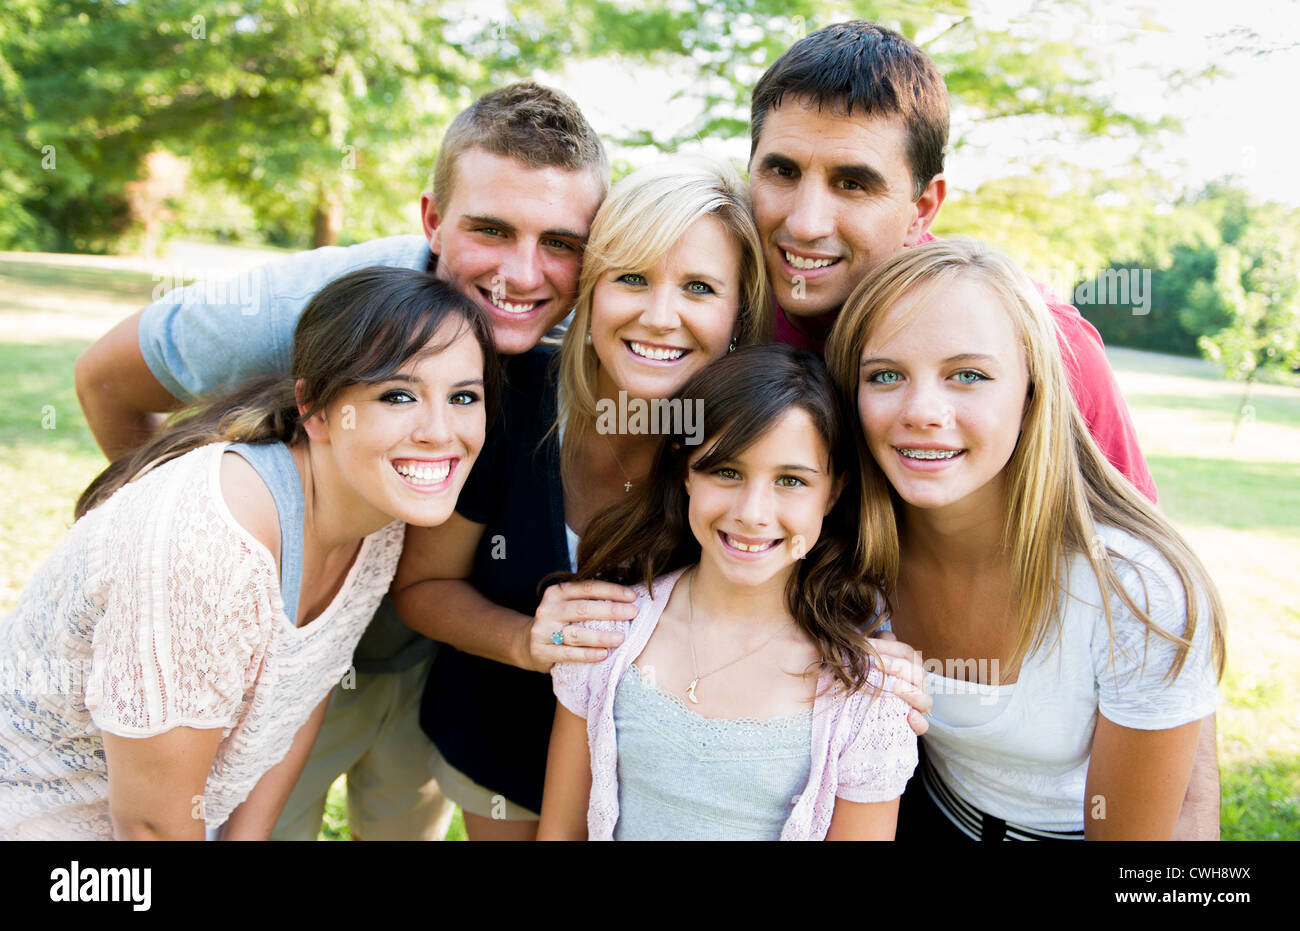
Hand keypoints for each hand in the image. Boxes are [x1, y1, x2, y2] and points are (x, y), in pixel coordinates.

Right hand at [523, 580, 638, 672]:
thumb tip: (628, 596)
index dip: (611, 590)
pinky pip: (568, 653)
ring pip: (576, 633)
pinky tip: (603, 654)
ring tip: (621, 638)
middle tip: (633, 613)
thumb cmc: (559, 621)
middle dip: (611, 610)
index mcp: (556, 592)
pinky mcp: (541, 651)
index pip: (587, 588)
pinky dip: (587, 654)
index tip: (633, 596)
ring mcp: (543, 631)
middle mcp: (547, 609)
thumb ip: (589, 598)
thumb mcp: (568, 604)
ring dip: (601, 636)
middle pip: (583, 609)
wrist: (528, 643)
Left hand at [869, 630, 931, 735]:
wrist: (853, 710)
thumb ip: (877, 646)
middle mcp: (915, 687)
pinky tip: (909, 715)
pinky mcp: (911, 727)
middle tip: (877, 664)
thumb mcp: (866, 661)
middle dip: (897, 666)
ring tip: (894, 687)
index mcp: (908, 668)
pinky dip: (918, 721)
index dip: (888, 647)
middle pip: (918, 673)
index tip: (867, 646)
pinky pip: (923, 726)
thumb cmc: (863, 679)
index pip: (907, 653)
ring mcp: (916, 707)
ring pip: (925, 699)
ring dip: (910, 692)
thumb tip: (886, 635)